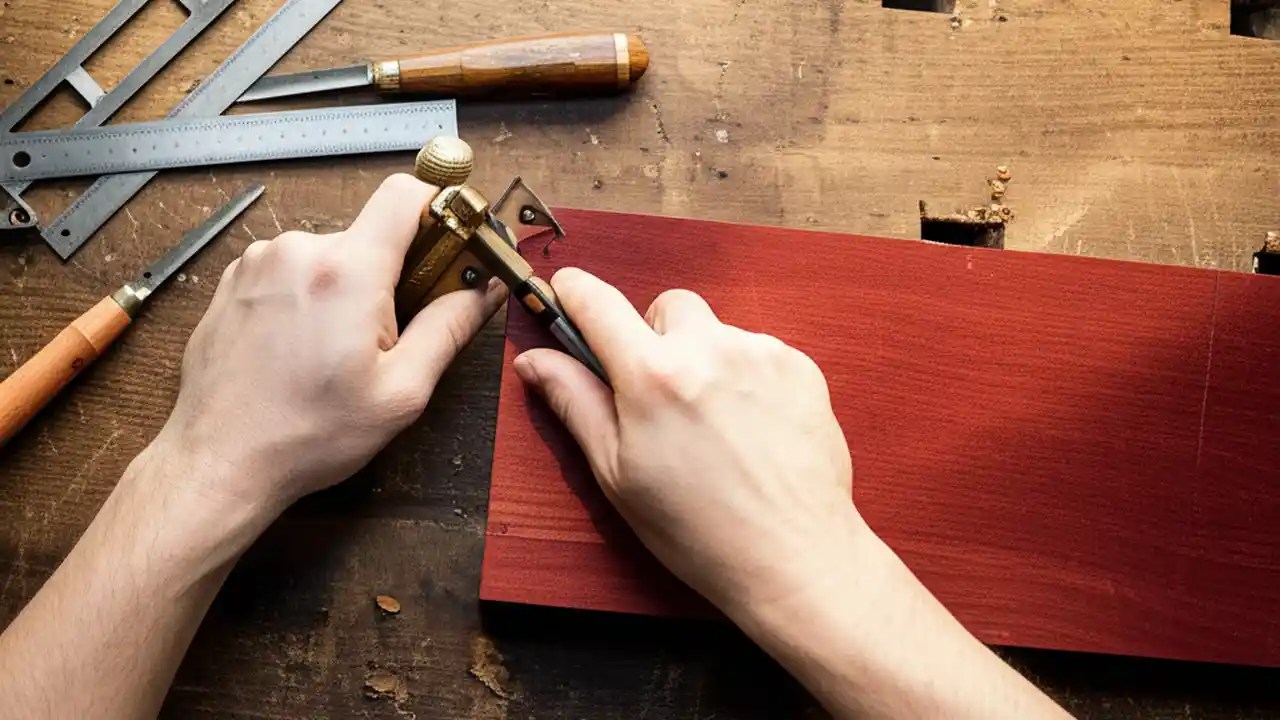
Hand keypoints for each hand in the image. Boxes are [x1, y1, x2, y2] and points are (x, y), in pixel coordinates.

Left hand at [154, 174, 505, 511]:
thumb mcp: (402, 391)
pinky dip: (309, 298)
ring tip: (335, 351)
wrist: (221, 460)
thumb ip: (451, 328)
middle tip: (389, 335)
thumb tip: (486, 287)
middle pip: (370, 233)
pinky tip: (302, 348)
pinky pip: (293, 271)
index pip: (404, 194)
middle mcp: (299, 251)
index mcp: (347, 271)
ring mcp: (260, 262)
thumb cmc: (309, 434)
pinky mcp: (235, 279)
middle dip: (392, 274)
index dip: (438, 210)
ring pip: (330, 255)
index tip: (450, 245)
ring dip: (346, 289)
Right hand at [512, 268, 861, 617]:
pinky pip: (757, 351)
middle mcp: (709, 349)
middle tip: (657, 397)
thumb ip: (575, 403)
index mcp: (653, 376)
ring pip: (714, 331)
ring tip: (712, 426)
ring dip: (703, 360)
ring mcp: (761, 353)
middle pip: (665, 307)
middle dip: (653, 338)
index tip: (565, 293)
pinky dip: (745, 377)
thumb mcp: (616, 473)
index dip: (573, 292)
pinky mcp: (801, 367)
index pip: (597, 302)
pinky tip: (748, 430)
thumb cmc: (699, 529)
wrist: (793, 557)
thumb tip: (534, 360)